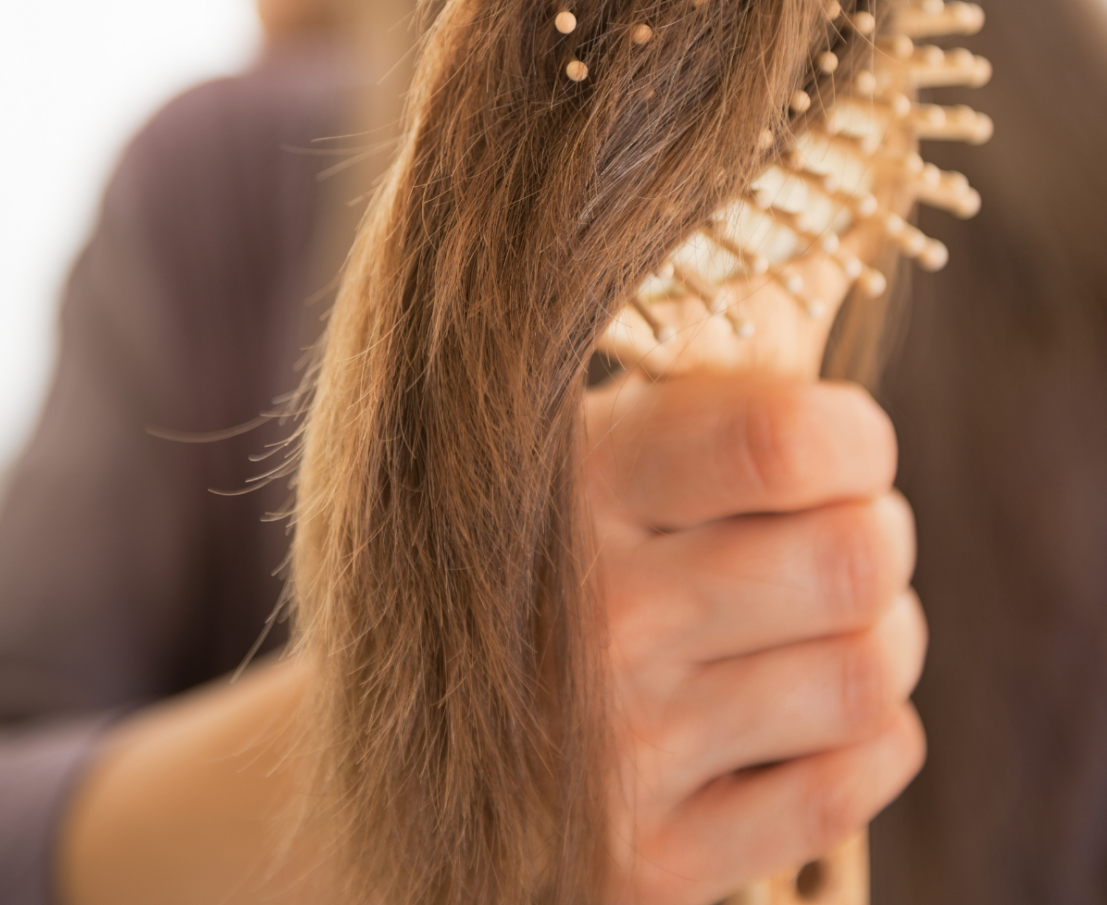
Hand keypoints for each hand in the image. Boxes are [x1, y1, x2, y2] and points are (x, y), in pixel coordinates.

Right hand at [585, 372, 925, 904]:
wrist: (401, 720)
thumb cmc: (537, 545)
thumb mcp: (582, 442)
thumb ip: (702, 419)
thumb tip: (848, 431)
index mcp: (579, 484)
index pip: (782, 445)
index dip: (854, 437)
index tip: (843, 447)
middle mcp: (595, 619)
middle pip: (853, 561)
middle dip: (878, 535)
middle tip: (843, 533)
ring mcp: (619, 750)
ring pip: (864, 676)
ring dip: (879, 638)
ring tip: (825, 621)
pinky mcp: (647, 860)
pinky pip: (844, 791)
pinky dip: (861, 741)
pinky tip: (802, 711)